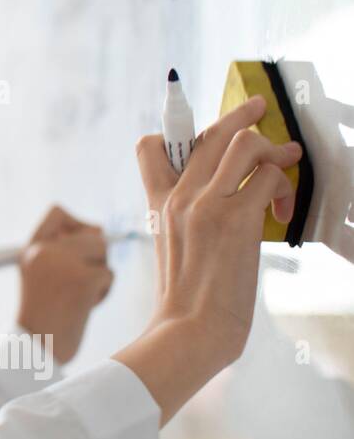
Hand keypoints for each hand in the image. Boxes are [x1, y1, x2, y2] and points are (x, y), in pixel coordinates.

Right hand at [16, 205, 113, 363]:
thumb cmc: (43, 317)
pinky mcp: (82, 279)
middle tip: (84, 279)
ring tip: (82, 296)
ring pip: (104, 252)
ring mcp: (63, 262)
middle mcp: (44, 249)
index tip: (81, 243)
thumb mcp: (40, 277)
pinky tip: (86, 306)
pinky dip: (104, 291)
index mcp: (31, 248)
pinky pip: (109, 274)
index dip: (77, 224)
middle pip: (93, 233)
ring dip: (101, 273)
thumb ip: (60, 252)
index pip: (58, 213)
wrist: (37, 349)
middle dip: (98, 255)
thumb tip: (99, 231)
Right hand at [134, 94, 301, 363]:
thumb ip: (184, 215)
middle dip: (241, 114)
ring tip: (286, 164)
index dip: (180, 129)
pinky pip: (268, 176)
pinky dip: (283, 186)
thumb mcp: (172, 246)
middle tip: (259, 107)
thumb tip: (219, 195)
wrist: (190, 331)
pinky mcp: (236, 219)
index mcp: (157, 203)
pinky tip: (281, 211)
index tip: (208, 130)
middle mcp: (178, 196)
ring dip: (271, 151)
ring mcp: (206, 205)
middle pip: (209, 133)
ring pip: (244, 144)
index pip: (152, 145)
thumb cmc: (186, 298)